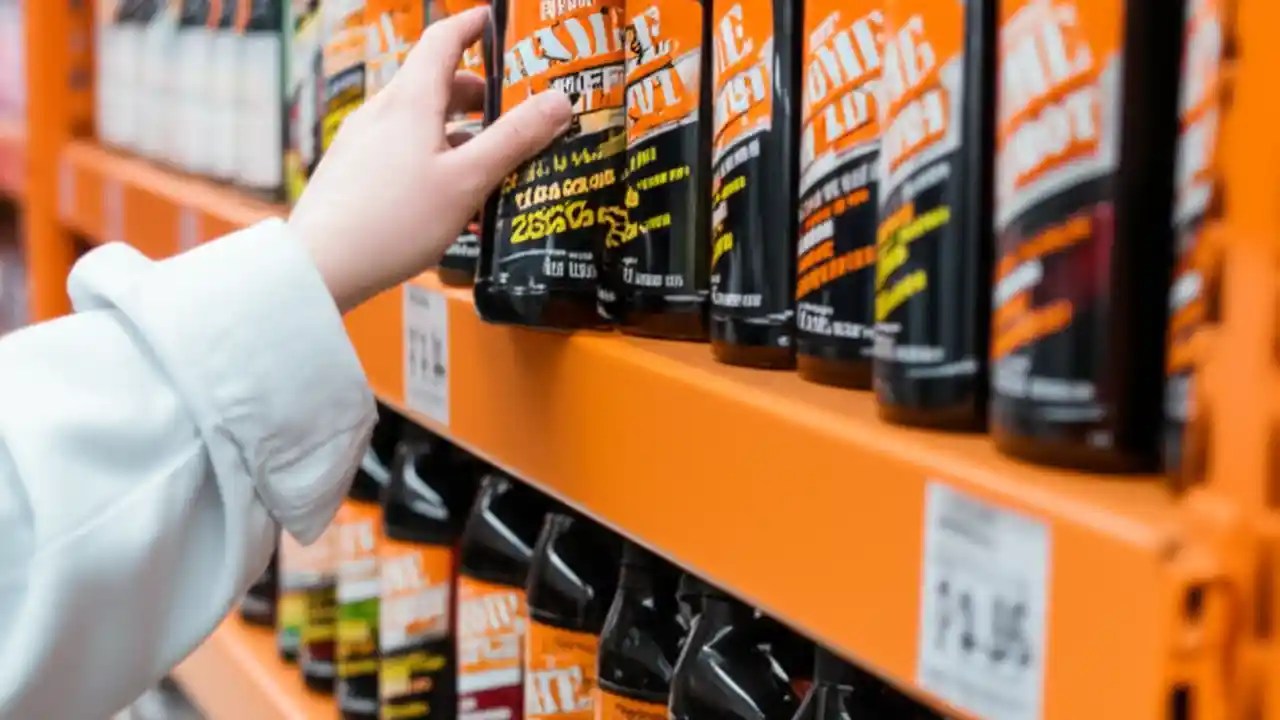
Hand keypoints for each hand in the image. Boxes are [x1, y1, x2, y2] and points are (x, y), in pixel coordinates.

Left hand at [288, 7, 572, 312]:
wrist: (320, 267)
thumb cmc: (395, 222)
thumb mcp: (467, 182)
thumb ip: (514, 141)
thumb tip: (559, 101)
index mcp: (410, 101)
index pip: (443, 40)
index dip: (473, 26)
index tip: (498, 23)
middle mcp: (382, 112)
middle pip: (434, 83)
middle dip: (477, 92)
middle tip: (514, 109)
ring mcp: (362, 142)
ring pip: (419, 120)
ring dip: (458, 130)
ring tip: (490, 161)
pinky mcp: (353, 172)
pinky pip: (402, 149)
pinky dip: (434, 156)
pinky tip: (450, 194)